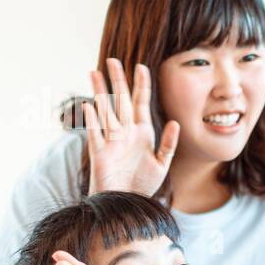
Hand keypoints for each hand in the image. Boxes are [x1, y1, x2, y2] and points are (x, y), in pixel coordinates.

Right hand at [84, 59, 179, 196]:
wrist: (127, 203)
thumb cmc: (143, 185)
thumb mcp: (161, 164)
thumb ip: (168, 144)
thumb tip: (174, 123)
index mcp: (142, 133)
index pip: (141, 103)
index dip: (141, 85)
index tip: (142, 67)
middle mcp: (125, 133)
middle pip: (121, 101)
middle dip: (117, 81)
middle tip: (113, 61)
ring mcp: (110, 141)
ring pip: (105, 111)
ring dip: (100, 92)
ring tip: (94, 72)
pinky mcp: (99, 153)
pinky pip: (95, 133)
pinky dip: (93, 119)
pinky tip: (90, 105)